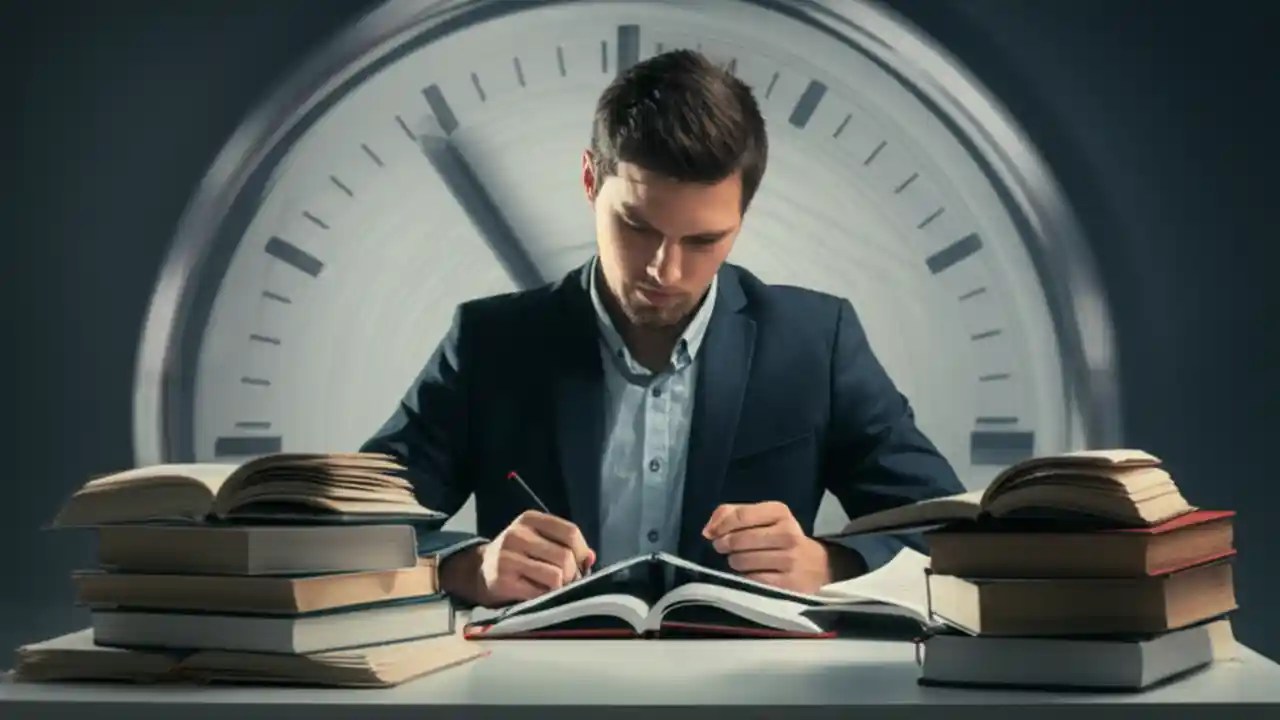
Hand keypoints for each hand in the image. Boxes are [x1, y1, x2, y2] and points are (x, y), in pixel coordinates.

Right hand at [440, 511, 595, 607]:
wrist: (479, 571)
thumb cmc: (518, 555)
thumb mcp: (538, 540)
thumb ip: (565, 545)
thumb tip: (591, 558)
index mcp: (530, 519)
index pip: (570, 532)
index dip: (583, 551)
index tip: (582, 563)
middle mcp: (518, 534)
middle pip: (565, 556)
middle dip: (573, 574)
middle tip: (568, 581)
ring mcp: (508, 557)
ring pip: (556, 575)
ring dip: (561, 587)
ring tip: (554, 588)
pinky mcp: (504, 581)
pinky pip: (540, 593)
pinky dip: (547, 597)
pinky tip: (539, 594)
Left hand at [702, 501, 859, 593]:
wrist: (817, 566)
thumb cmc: (780, 538)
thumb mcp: (762, 518)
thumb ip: (732, 514)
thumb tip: (708, 530)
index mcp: (780, 512)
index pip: (741, 515)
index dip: (720, 525)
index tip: (711, 534)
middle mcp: (788, 533)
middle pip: (738, 540)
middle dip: (724, 545)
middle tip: (724, 548)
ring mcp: (790, 559)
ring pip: (742, 561)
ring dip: (734, 562)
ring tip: (741, 561)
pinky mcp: (788, 583)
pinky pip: (752, 579)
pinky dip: (746, 577)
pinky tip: (752, 573)